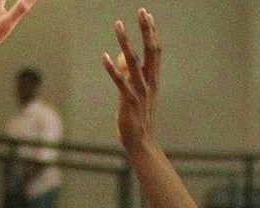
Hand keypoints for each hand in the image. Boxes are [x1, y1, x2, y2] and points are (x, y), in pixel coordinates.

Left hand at [101, 8, 161, 147]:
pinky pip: (120, 81)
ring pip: (134, 61)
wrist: (141, 142)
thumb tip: (121, 56)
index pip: (155, 50)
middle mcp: (150, 82)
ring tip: (118, 25)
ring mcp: (141, 91)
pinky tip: (104, 56)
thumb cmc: (137, 117)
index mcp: (153, 79)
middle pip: (150, 50)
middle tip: (141, 11)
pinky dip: (112, 69)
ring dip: (126, 41)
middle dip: (146, 30)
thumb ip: (130, 74)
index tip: (147, 14)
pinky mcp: (129, 101)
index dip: (152, 32)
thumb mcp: (136, 92)